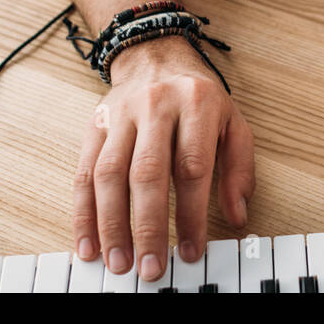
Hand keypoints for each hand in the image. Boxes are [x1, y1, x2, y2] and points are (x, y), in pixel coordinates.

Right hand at [71, 35, 254, 281]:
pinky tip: (88, 243)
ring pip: (109, 174)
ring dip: (110, 224)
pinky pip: (83, 172)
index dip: (192, 214)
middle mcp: (156, 106)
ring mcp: (121, 115)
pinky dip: (83, 212)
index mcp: (197, 103)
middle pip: (147, 172)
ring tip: (118, 262)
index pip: (192, 166)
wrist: (155, 55)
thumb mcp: (233, 123)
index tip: (192, 251)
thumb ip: (239, 169)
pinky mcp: (95, 125)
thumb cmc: (200, 99)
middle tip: (150, 268)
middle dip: (148, 226)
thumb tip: (237, 217)